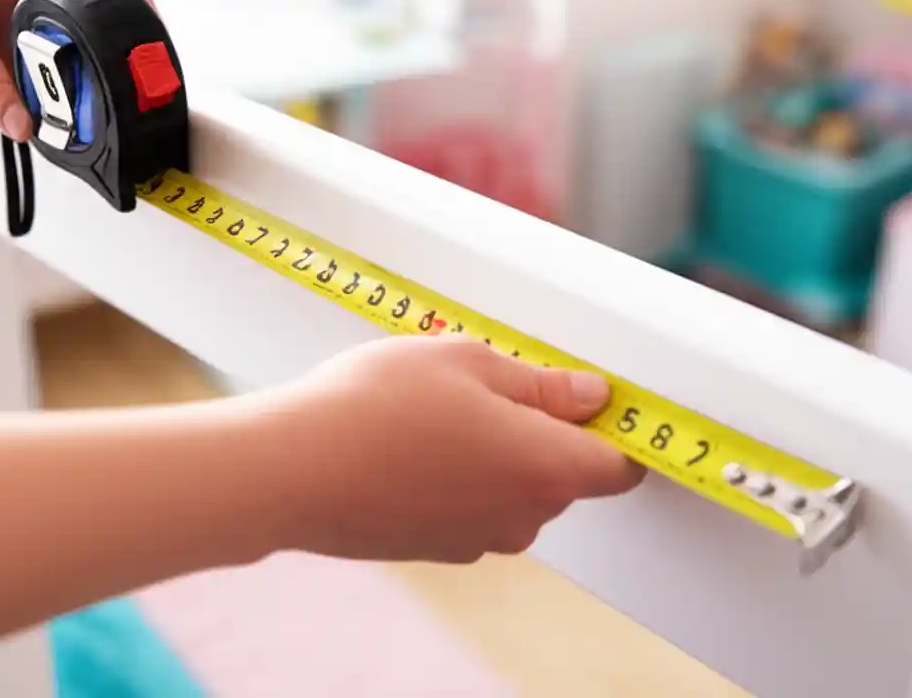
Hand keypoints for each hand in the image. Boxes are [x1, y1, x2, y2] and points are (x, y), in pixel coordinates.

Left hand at [0, 0, 150, 141]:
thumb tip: (28, 121)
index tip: (141, 12)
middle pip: (72, 11)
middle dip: (90, 42)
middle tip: (111, 71)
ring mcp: (0, 16)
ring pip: (52, 43)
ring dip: (62, 71)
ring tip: (72, 96)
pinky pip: (29, 67)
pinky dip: (38, 87)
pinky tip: (42, 105)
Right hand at [253, 336, 645, 563]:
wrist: (289, 471)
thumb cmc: (373, 407)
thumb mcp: (467, 361)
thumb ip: (541, 384)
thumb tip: (591, 396)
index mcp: (545, 468)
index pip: (622, 465)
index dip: (617, 428)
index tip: (600, 398)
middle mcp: (522, 517)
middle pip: (563, 473)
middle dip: (542, 429)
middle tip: (488, 380)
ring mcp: (477, 540)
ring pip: (513, 489)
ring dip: (495, 452)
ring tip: (437, 409)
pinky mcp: (437, 549)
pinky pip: (471, 507)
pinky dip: (458, 478)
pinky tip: (410, 443)